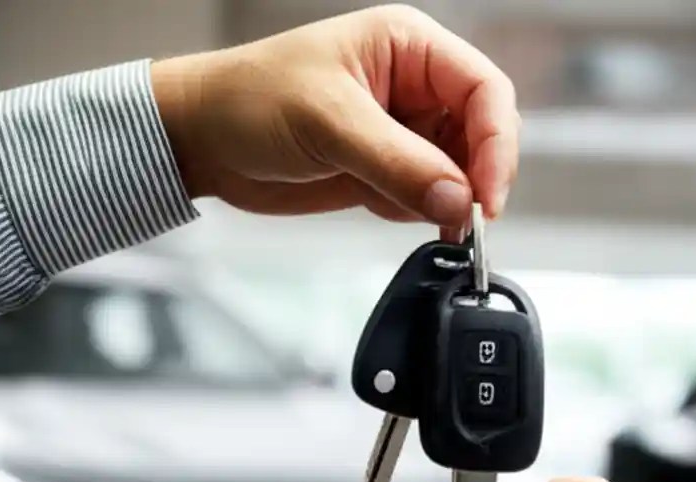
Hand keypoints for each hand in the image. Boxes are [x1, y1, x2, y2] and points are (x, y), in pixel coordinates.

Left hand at [151, 4, 517, 229]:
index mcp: (409, 48)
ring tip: (410, 212)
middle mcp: (415, 86)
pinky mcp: (386, 169)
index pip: (484, 91)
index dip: (496, 144)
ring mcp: (403, 131)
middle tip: (464, 219)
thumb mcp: (328, 123)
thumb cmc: (248, 100)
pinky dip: (419, 213)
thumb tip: (458, 200)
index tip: (486, 196)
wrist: (199, 140)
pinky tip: (382, 208)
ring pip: (458, 172)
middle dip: (475, 178)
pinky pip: (427, 197)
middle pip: (481, 135)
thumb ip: (399, 163)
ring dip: (447, 201)